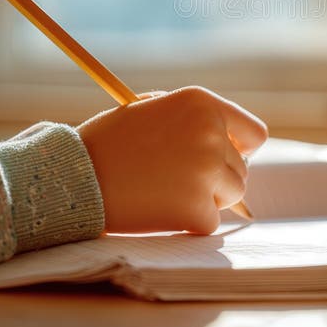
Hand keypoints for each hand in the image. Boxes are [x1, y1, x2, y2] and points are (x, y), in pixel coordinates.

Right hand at [77, 87, 267, 234]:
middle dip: (215, 178)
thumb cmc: (108, 143)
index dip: (241, 149)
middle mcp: (211, 133)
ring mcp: (207, 171)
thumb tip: (230, 142)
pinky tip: (157, 210)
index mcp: (202, 104)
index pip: (254, 134)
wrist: (72, 177)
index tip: (224, 159)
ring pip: (231, 195)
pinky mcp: (197, 209)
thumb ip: (193, 120)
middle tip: (174, 180)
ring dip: (206, 199)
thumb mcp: (152, 110)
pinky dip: (188, 223)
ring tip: (165, 192)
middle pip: (241, 169)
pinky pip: (209, 222)